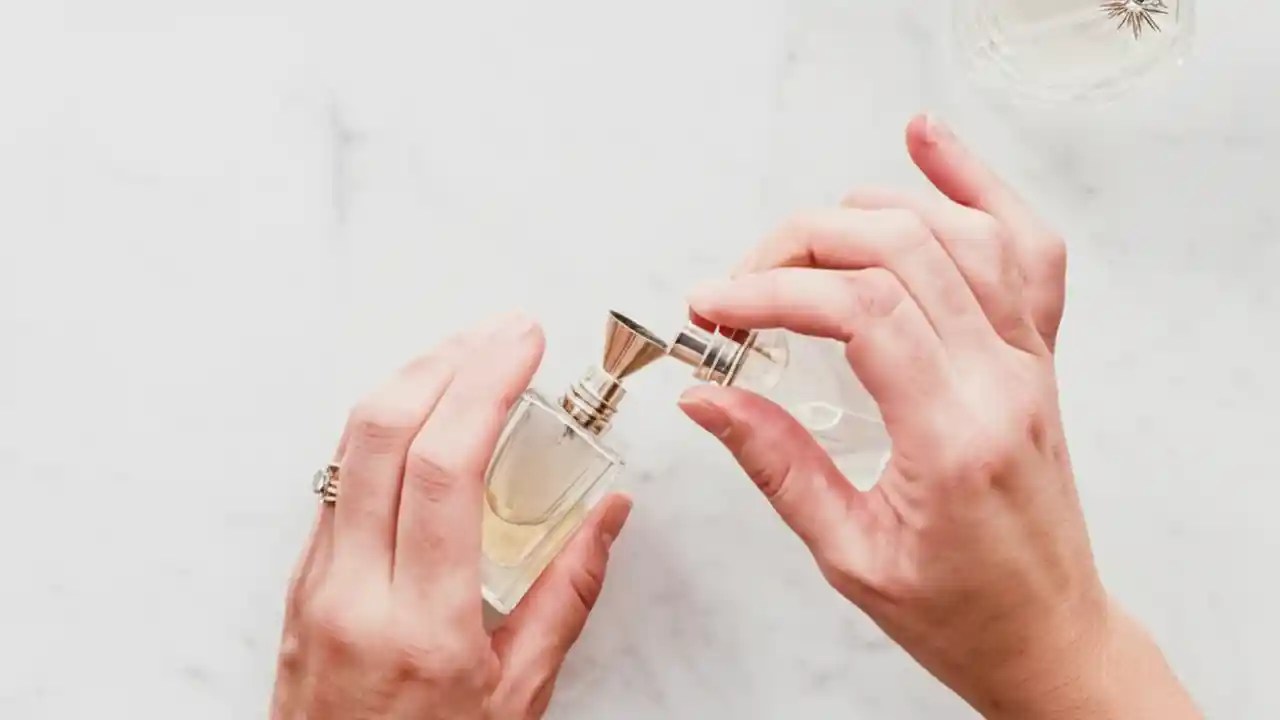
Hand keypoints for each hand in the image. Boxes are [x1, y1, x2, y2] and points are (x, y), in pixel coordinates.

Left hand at [272, 315, 632, 719]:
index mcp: (424, 624)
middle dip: (445, 360)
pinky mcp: (303, 579)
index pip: (444, 470)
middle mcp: (355, 592)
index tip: (522, 344)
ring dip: (409, 381)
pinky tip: (423, 410)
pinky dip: (383, 426)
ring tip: (466, 352)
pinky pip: (338, 478)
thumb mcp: (518, 697)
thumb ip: (567, 596)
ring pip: (347, 447)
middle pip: (381, 435)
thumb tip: (609, 513)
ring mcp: (318, 581)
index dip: (484, 387)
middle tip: (500, 331)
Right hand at [679, 116, 1197, 718]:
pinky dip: (977, 187)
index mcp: (954, 436)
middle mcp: (1003, 381)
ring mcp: (1028, 359)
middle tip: (740, 286)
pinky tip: (928, 150)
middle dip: (801, 245)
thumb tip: (709, 397)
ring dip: (870, 210)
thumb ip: (776, 464)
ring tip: (798, 234)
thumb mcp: (849, 554)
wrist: (1048, 635)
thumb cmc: (960, 613)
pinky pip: (1025, 247)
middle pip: (903, 251)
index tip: (713, 310)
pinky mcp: (1036, 353)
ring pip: (960, 232)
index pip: (861, 312)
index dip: (772, 293)